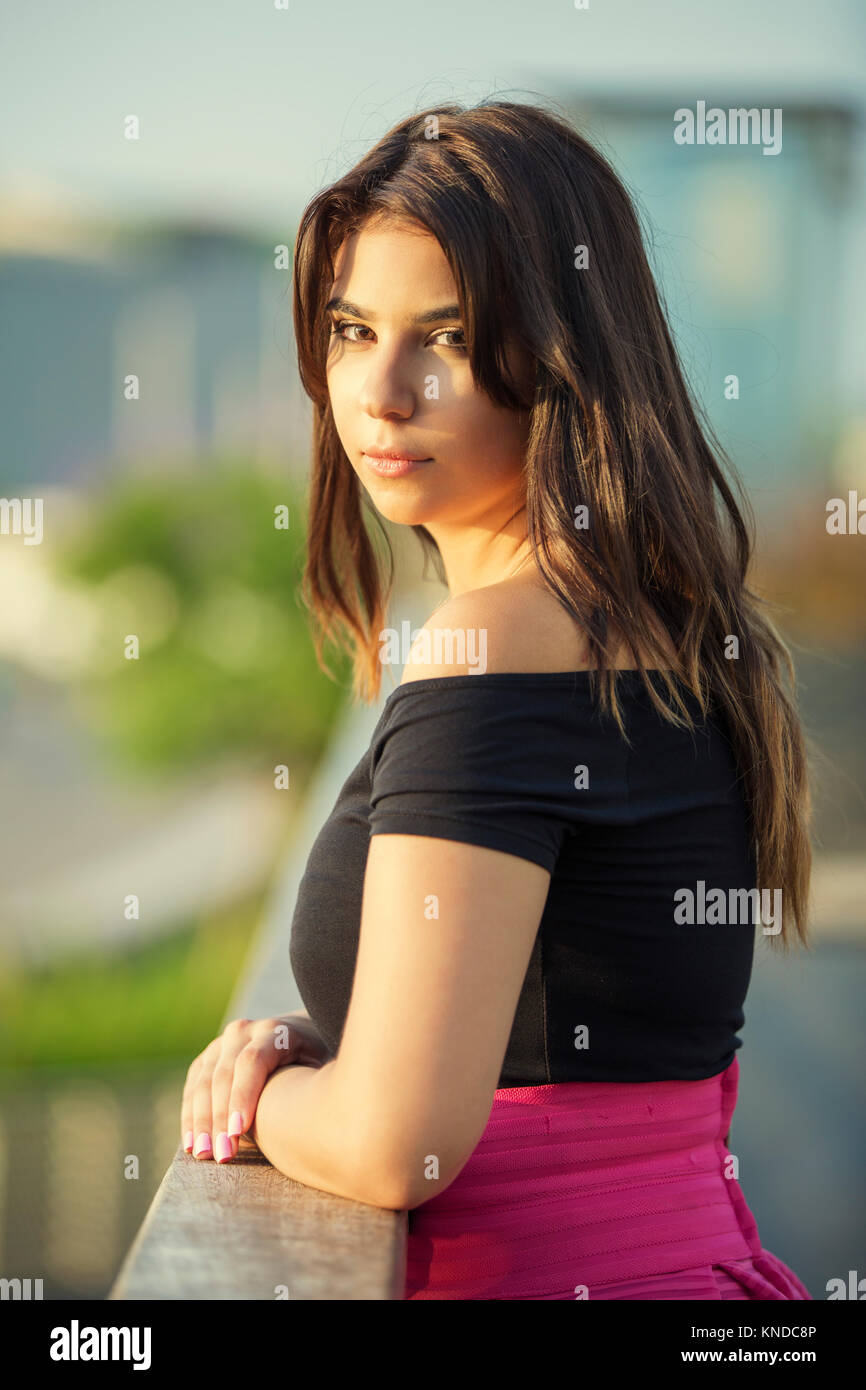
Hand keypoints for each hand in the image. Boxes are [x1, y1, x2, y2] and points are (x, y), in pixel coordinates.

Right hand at [181, 1012, 331, 1162]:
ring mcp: (222, 1044)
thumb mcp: (322, 1067)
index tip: (239, 1132)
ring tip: (203, 1155)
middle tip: (221, 1155)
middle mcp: (244, 1032)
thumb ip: (313, 1084)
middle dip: (220, 1119)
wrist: (301, 1037)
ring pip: (203, 1083)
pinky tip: (191, 1144)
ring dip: (200, 1122)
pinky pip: (194, 1088)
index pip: (252, 1062)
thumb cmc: (316, 1063)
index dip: (243, 1096)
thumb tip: (312, 1118)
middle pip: (224, 1076)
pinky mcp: (208, 1059)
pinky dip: (191, 1117)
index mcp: (276, 1031)